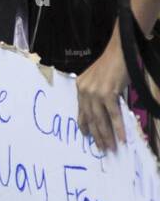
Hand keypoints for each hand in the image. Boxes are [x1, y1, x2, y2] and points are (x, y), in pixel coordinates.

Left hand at [76, 24, 127, 152]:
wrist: (120, 50)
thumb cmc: (112, 64)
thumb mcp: (99, 80)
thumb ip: (97, 95)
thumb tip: (104, 114)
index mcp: (80, 87)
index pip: (81, 112)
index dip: (85, 126)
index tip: (88, 138)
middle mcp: (84, 91)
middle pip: (90, 119)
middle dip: (97, 136)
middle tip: (102, 149)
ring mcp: (95, 92)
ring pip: (100, 120)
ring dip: (106, 136)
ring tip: (111, 148)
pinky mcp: (108, 93)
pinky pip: (113, 115)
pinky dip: (118, 127)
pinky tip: (121, 138)